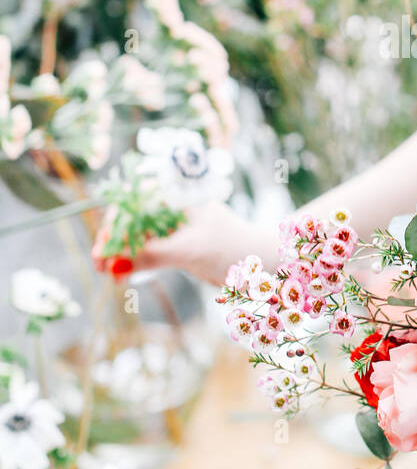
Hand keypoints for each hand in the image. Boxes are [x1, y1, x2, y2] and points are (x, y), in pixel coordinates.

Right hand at [91, 201, 271, 287]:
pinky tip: (124, 273)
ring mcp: (177, 224)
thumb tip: (115, 264)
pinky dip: (136, 259)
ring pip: (139, 234)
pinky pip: (149, 248)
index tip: (102, 249)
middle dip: (115, 240)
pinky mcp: (180, 243)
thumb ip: (152, 255)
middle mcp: (174, 206)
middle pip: (133, 218)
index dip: (115, 225)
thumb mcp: (189, 250)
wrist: (265, 262)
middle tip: (100, 265)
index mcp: (178, 195)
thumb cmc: (232, 247)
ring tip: (109, 272)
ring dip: (122, 252)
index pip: (135, 203)